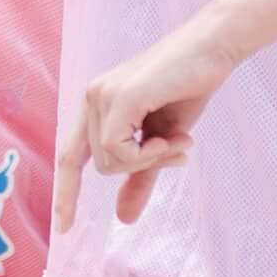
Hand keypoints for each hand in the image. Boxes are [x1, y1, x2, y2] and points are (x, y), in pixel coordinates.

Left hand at [53, 9, 237, 228]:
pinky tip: (174, 138)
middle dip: (143, 167)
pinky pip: (119, 149)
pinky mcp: (120, 96)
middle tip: (176, 153)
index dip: (66, 193)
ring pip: (111, 160)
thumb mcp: (162, 142)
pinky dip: (148, 153)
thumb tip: (123, 218)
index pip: (70, 156)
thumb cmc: (188, 88)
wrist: (212, 49)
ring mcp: (103, 94)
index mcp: (97, 105)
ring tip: (180, 141)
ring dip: (151, 159)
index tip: (64, 227)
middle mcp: (92, 97)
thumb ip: (140, 176)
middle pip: (101, 165)